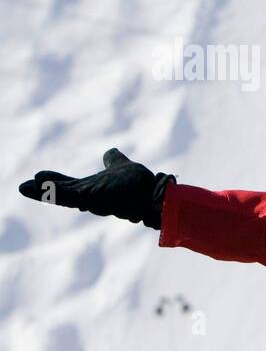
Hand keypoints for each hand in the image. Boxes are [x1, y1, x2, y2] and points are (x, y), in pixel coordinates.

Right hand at [17, 148, 174, 229]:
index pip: (71, 186)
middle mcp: (92, 197)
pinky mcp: (93, 198)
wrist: (156, 193)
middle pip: (63, 194)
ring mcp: (92, 199)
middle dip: (45, 191)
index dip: (55, 182)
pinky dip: (55, 192)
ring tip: (25, 187)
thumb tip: (110, 152)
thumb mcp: (123, 168)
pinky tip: (40, 185)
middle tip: (24, 187)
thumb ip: (115, 161)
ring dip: (45, 192)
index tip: (39, 176)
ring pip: (64, 196)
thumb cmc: (142, 185)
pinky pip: (71, 195)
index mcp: (96, 190)